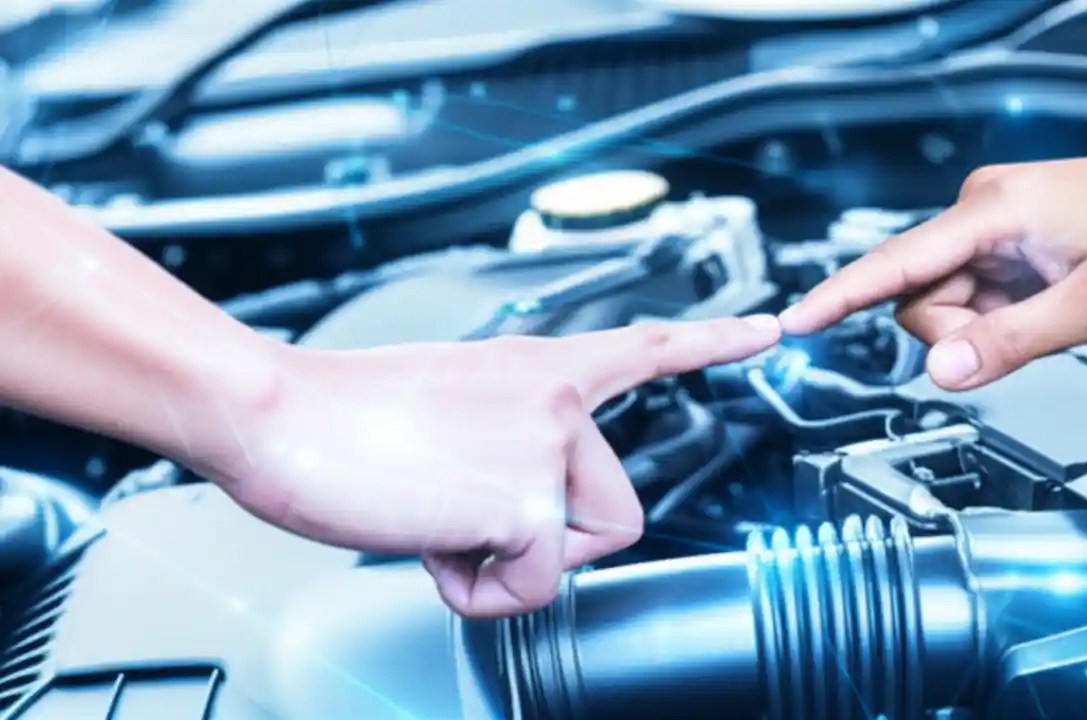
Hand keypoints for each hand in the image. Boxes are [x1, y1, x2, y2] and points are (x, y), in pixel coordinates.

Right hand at [198, 316, 779, 617]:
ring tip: (440, 525)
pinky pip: (533, 589)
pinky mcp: (524, 504)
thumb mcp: (447, 402)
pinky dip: (479, 591)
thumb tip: (512, 506)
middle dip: (551, 538)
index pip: (647, 348)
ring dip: (509, 564)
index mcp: (537, 369)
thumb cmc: (341, 416)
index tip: (769, 331)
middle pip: (617, 511)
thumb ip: (503, 437)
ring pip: (576, 553)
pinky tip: (430, 544)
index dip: (714, 343)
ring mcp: (546, 448)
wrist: (278, 415)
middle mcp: (556, 402)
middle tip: (469, 518)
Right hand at [780, 131, 1086, 389]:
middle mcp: (983, 207)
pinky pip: (974, 289)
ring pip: (946, 298)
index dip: (839, 298)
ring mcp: (994, 219)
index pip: (893, 264)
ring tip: (1049, 310)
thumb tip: (939, 373)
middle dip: (960, 332)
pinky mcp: (1006, 234)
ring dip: (985, 323)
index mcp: (994, 211)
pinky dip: (1000, 311)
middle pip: (920, 295)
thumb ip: (1008, 343)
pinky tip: (1044, 301)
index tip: (794, 324)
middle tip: (1028, 332)